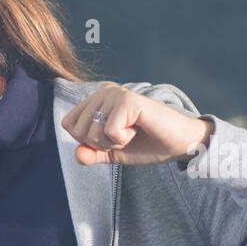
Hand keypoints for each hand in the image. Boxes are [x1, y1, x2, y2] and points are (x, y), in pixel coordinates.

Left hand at [61, 82, 213, 166]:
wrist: (177, 144)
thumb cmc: (146, 145)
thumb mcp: (110, 153)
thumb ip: (90, 154)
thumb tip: (77, 154)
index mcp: (96, 99)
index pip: (69, 124)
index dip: (87, 141)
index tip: (112, 137)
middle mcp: (103, 91)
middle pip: (78, 130)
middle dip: (100, 143)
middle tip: (125, 135)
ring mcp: (115, 93)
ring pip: (92, 132)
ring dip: (113, 142)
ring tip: (132, 131)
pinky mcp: (127, 100)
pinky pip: (109, 132)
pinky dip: (123, 139)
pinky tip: (138, 129)